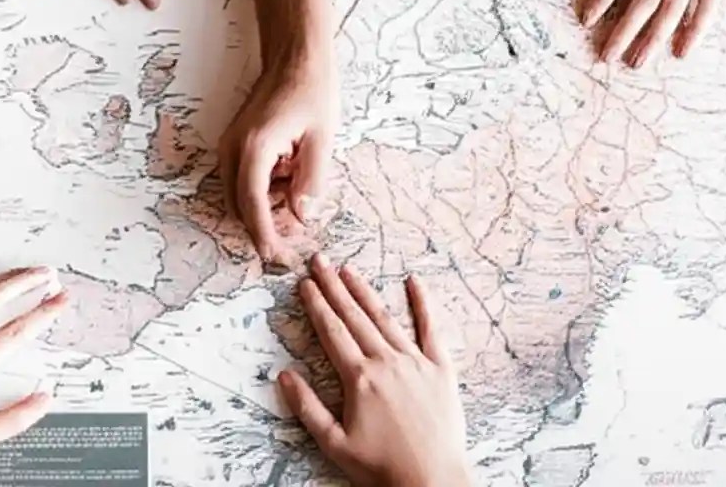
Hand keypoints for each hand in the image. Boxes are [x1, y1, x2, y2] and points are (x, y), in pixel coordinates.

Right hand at [219, 54, 338, 267]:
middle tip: (293, 238)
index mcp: (255, 148)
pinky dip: (262, 189)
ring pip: (238, 195)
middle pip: (238, 205)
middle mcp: (233, 148)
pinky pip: (243, 180)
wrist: (294, 58)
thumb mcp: (323, 138)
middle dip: (262, 225)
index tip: (273, 257)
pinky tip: (288, 171)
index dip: (262, 234)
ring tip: (298, 181)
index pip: (252, 204)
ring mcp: (229, 146)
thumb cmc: (312, 91)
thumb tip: (301, 217)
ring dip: (264, 205)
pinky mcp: (234, 145)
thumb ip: (311, 181)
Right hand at [279, 255, 470, 486]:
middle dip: (334, 287)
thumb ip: (307, 408)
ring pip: (385, 318)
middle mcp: (386, 362)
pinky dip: (423, 304)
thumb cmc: (381, 468)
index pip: (331, 331)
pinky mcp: (441, 370)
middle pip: (354, 317)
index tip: (304, 283)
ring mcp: (415, 363)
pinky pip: (431, 330)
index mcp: (359, 378)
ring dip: (364, 291)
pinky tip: (414, 282)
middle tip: (319, 261)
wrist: (433, 481)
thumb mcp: (334, 443)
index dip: (316, 305)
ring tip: (348, 270)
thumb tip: (284, 375)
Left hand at [581, 0, 725, 66]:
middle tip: (606, 56)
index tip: (587, 20)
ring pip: (670, 10)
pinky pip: (707, 7)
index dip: (602, 0)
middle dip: (622, 32)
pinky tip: (682, 51)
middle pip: (642, 1)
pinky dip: (694, 30)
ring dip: (652, 39)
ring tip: (636, 62)